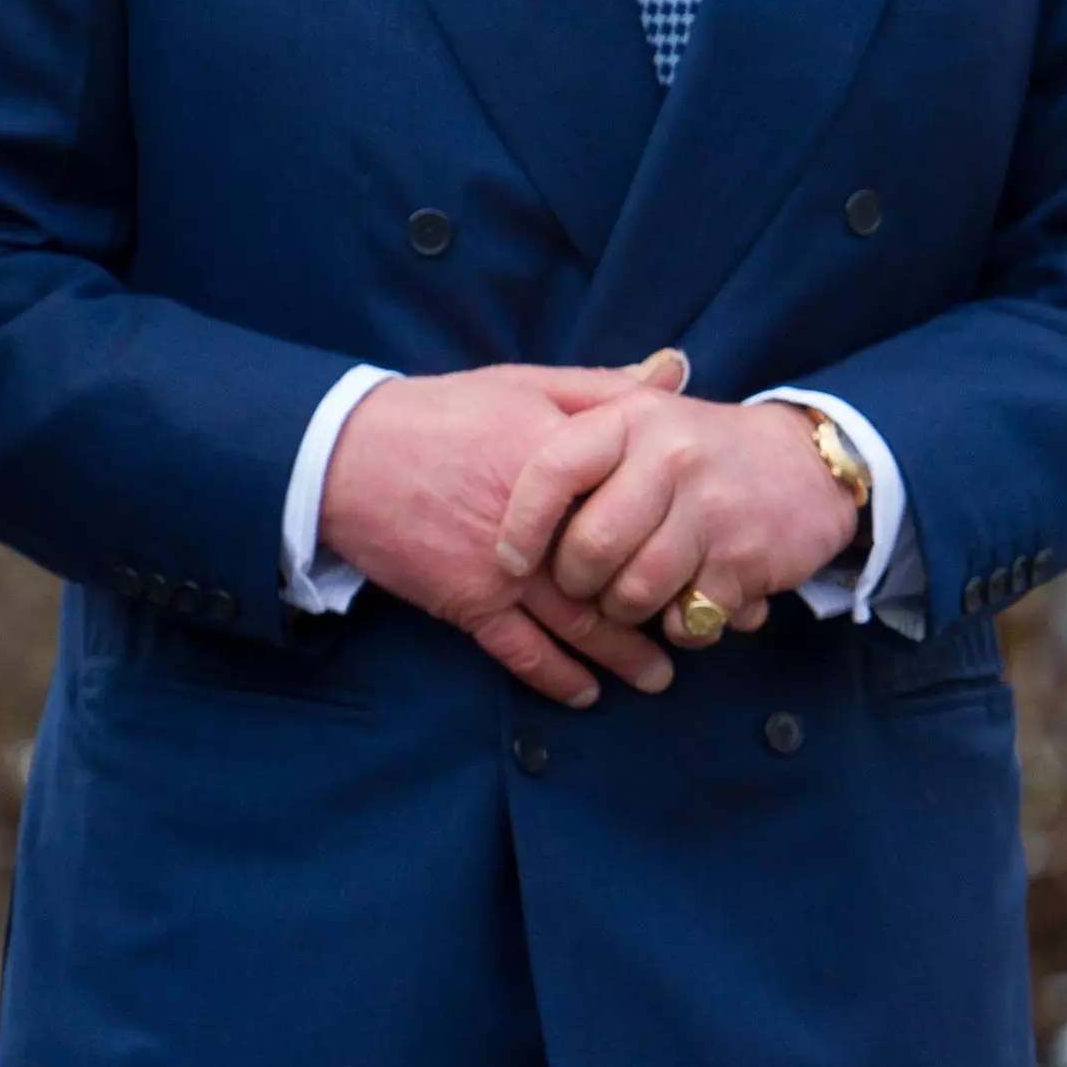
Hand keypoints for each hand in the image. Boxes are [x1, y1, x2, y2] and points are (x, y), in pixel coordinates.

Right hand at [318, 356, 688, 706]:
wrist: (351, 454)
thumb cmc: (443, 412)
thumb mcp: (525, 384)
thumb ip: (602, 386)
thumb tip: (674, 373)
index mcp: (562, 465)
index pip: (640, 507)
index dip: (682, 536)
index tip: (715, 555)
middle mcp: (540, 525)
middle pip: (619, 577)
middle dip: (664, 608)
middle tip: (703, 628)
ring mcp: (503, 570)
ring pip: (579, 624)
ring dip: (622, 656)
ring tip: (658, 677)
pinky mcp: (468, 601)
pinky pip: (520, 652)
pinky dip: (556, 677)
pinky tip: (585, 693)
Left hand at [507, 395, 860, 647]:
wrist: (809, 465)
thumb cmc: (699, 449)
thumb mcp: (642, 415)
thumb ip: (576, 425)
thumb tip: (496, 462)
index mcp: (633, 419)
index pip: (555, 470)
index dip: (520, 524)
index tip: (507, 562)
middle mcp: (671, 457)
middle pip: (590, 547)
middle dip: (577, 584)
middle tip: (586, 586)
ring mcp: (711, 509)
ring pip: (633, 592)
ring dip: (625, 611)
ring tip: (636, 595)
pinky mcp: (743, 561)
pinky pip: (684, 619)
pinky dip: (678, 626)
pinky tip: (687, 602)